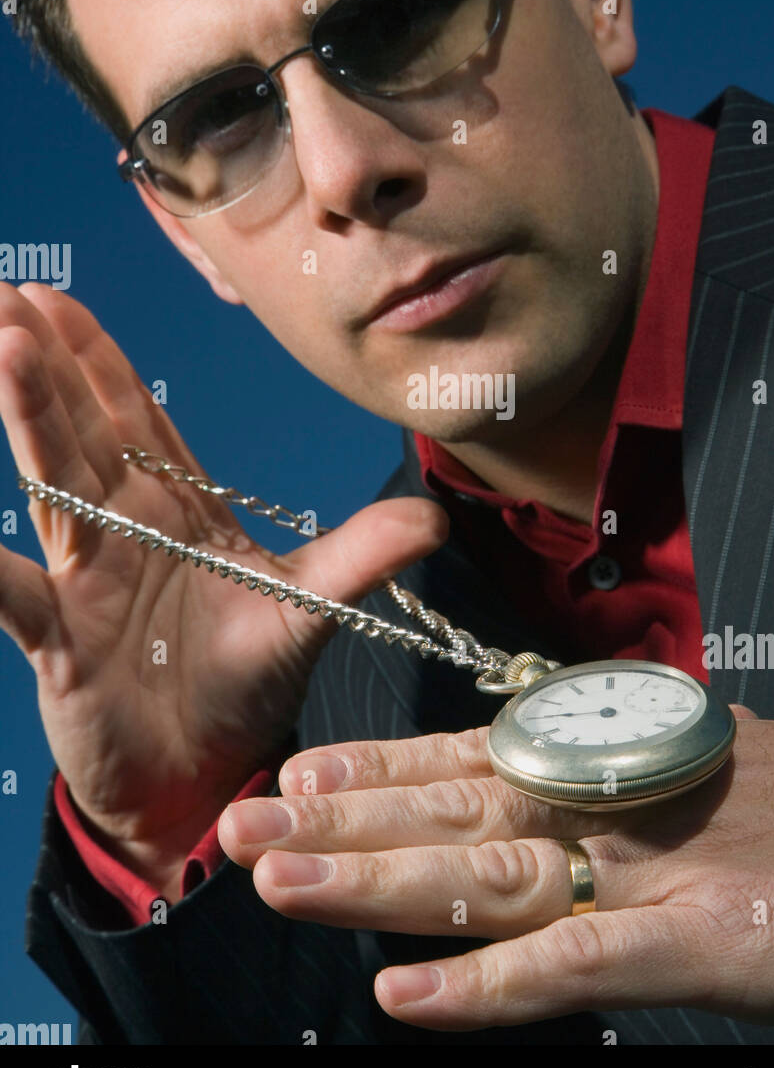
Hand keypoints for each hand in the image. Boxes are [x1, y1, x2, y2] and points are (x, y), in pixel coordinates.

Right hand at [0, 282, 446, 889]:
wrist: (205, 774)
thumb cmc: (247, 682)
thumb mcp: (309, 609)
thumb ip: (360, 556)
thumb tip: (436, 515)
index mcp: (175, 510)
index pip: (132, 417)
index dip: (96, 357)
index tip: (58, 300)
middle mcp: (122, 531)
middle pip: (80, 431)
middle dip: (45, 361)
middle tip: (11, 294)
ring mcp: (85, 581)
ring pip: (54, 486)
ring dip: (30, 419)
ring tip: (5, 346)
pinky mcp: (61, 641)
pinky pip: (15, 596)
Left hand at [218, 709, 773, 1031]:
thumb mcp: (717, 765)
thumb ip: (636, 770)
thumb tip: (578, 765)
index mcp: (616, 767)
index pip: (474, 761)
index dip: (384, 769)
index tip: (303, 771)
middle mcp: (613, 809)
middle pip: (456, 812)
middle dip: (346, 820)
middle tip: (245, 822)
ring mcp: (649, 874)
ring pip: (489, 874)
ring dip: (379, 882)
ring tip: (284, 880)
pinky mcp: (697, 945)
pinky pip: (571, 966)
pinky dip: (485, 985)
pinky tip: (403, 997)